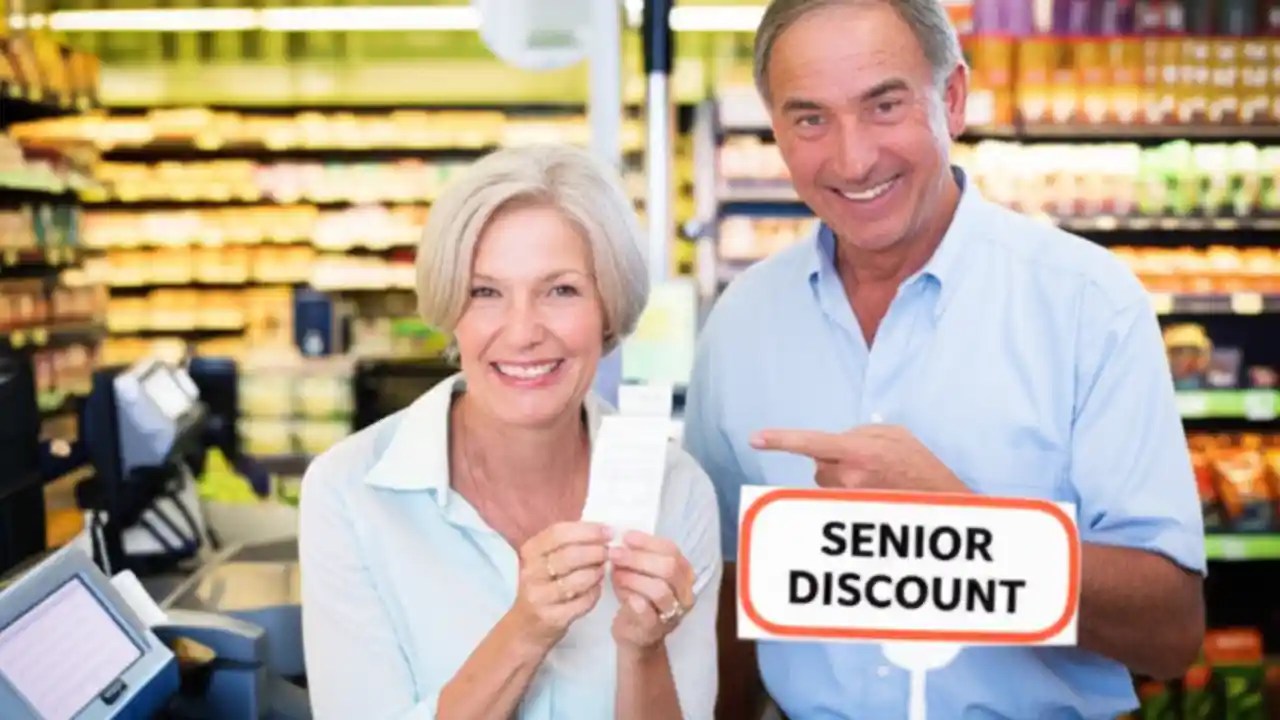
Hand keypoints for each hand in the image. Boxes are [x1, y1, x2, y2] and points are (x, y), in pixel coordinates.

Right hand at [510, 521, 611, 649]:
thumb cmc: (544, 585)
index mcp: (530, 551)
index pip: (559, 533)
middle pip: (569, 555)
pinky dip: (594, 594)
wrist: (527, 626)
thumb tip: (602, 530)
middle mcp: (531, 572)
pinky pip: (582, 602)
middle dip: (596, 551)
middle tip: (611, 552)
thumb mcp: (546, 560)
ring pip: (577, 580)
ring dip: (597, 573)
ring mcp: (539, 596)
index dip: (587, 531)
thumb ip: (568, 544)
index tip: (609, 532)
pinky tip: (596, 589)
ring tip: (604, 569)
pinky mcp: (551, 617)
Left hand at [608, 531, 695, 652]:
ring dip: (634, 578)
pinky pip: (649, 615)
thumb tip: (622, 539)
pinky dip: (637, 603)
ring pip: (660, 590)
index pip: (671, 550)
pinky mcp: (654, 631)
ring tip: (615, 574)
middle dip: (638, 558)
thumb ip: (639, 557)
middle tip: (614, 554)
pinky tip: (625, 595)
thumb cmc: (639, 598)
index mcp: (684, 574)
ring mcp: (672, 614)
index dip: (648, 542)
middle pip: (668, 568)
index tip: (625, 537)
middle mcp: (685, 594)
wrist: (636, 636)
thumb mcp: (643, 574)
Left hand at [750, 424, 969, 493]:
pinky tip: (872, 490)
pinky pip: (836, 497)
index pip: (811, 443)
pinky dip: (848, 491)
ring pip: (826, 483)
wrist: (939, 498)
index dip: (781, 440)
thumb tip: (838, 439)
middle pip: (818, 465)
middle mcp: (848, 477)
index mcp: (858, 451)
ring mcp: (848, 499)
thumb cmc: (917, 463)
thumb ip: (859, 431)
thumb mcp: (892, 434)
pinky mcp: (851, 511)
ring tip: (874, 478)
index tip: (756, 438)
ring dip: (841, 477)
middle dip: (833, 460)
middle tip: (866, 462)